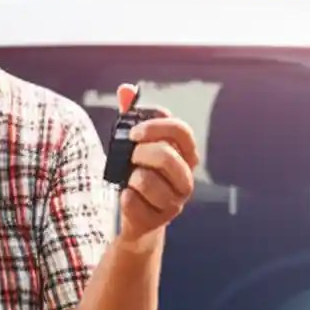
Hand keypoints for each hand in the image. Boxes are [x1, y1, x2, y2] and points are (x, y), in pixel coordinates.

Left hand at [114, 84, 200, 244]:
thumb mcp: (134, 145)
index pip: (182, 132)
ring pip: (147, 181)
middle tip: (131, 158)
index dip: (157, 127)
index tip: (134, 132)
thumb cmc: (137, 173)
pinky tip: (128, 198)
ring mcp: (175, 201)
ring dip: (131, 178)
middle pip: (166, 156)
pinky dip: (124, 198)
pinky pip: (133, 203)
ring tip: (131, 181)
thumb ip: (131, 116)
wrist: (136, 216)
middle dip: (140, 154)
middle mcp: (185, 178)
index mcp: (184, 155)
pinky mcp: (158, 220)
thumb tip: (125, 89)